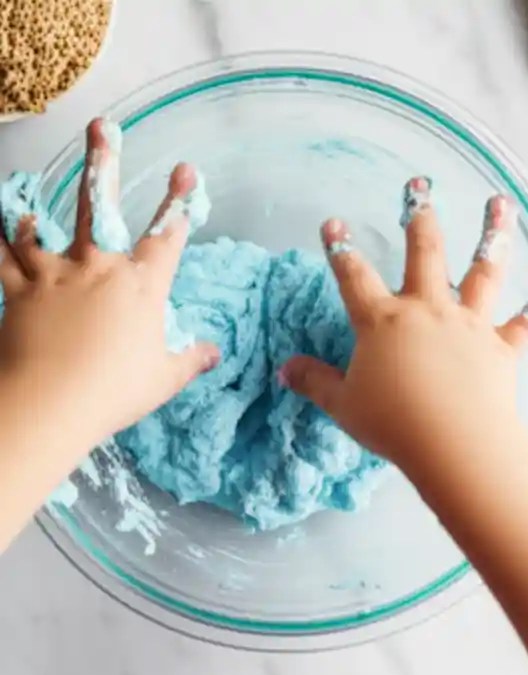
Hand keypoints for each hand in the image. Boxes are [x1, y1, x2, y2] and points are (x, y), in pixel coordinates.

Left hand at [0, 119, 218, 454]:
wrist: (51, 401)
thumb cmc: (114, 391)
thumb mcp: (163, 378)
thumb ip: (188, 359)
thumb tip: (212, 352)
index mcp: (143, 287)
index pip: (166, 236)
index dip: (178, 201)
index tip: (185, 168)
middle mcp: (100, 269)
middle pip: (104, 208)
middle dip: (104, 163)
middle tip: (103, 126)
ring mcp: (56, 275)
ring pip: (46, 226)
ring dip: (36, 203)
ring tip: (24, 181)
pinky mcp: (19, 290)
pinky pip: (4, 258)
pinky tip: (0, 221)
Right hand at [280, 177, 527, 490]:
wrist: (452, 441)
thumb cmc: (393, 424)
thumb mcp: (343, 405)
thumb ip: (316, 382)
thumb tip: (286, 368)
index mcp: (383, 322)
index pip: (354, 277)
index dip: (341, 249)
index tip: (333, 223)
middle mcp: (428, 311)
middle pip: (424, 253)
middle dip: (420, 215)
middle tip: (419, 185)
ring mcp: (468, 325)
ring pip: (483, 271)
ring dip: (494, 233)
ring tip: (501, 202)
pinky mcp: (501, 348)